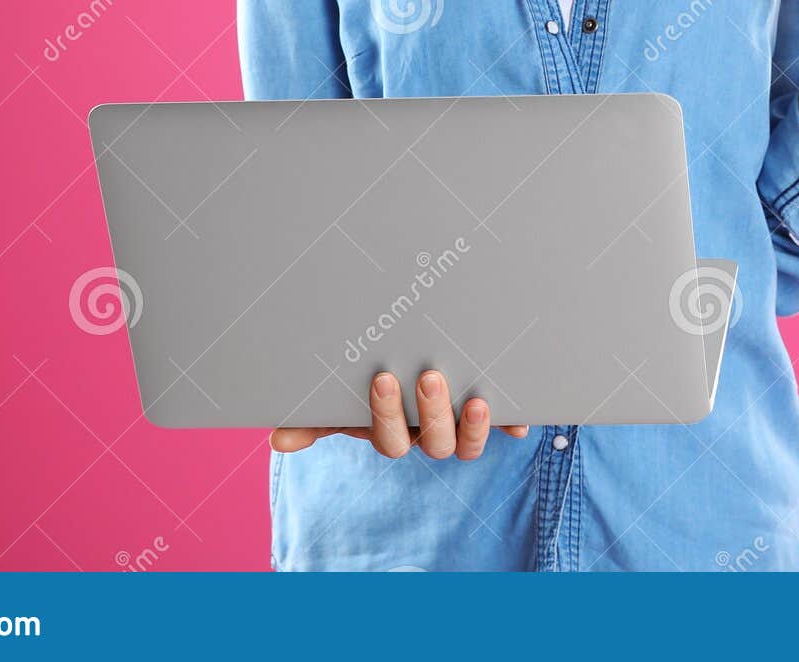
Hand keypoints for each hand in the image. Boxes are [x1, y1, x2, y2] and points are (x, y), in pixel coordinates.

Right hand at [269, 370, 528, 459]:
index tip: (383, 378)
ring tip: (476, 400)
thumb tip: (278, 440)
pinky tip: (519, 420)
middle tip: (430, 376)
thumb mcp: (342, 395)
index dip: (386, 416)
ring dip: (473, 428)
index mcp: (392, 432)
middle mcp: (428, 435)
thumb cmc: (373, 376)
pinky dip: (513, 425)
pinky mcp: (492, 416)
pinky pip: (506, 428)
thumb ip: (313, 416)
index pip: (388, 440)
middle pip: (432, 443)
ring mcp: (460, 427)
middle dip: (431, 413)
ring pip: (467, 444)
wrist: (419, 353)